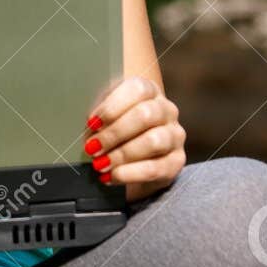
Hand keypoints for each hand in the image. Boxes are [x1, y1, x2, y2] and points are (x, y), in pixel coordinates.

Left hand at [83, 74, 186, 202]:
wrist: (131, 164)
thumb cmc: (113, 134)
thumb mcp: (103, 118)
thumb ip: (97, 117)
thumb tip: (90, 127)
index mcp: (149, 92)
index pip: (137, 90)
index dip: (112, 107)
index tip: (92, 123)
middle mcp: (166, 110)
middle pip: (145, 115)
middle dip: (114, 133)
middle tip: (92, 148)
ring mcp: (174, 135)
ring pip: (153, 141)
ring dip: (121, 154)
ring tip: (100, 165)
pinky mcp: (176, 162)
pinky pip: (155, 168)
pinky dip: (129, 174)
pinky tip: (112, 176)